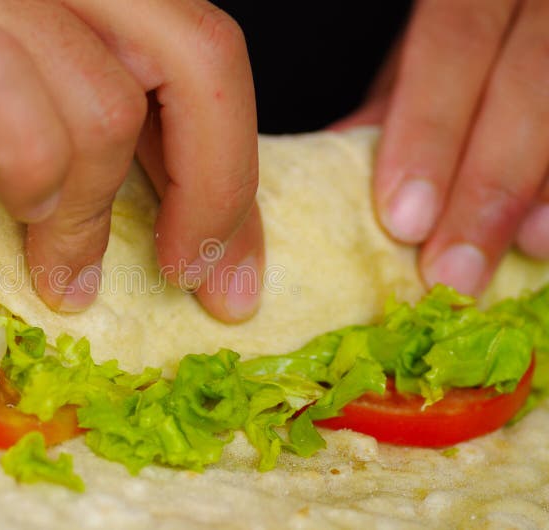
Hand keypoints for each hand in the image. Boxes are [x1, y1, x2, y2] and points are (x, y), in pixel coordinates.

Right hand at [0, 0, 263, 320]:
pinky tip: (18, 215)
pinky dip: (26, 171)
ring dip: (92, 215)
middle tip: (187, 276)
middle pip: (195, 57)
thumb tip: (176, 204)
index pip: (209, 54)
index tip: (231, 266)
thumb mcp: (18, 78)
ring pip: (103, 99)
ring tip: (68, 276)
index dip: (236, 170)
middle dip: (214, 190)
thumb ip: (92, 113)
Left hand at [334, 0, 548, 294]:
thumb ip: (397, 106)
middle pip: (528, 81)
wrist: (530, 9)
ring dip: (546, 188)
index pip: (453, 44)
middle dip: (489, 183)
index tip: (404, 220)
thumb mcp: (426, 55)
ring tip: (524, 250)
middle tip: (453, 270)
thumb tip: (328, 176)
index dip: (428, 132)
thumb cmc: (470, 37)